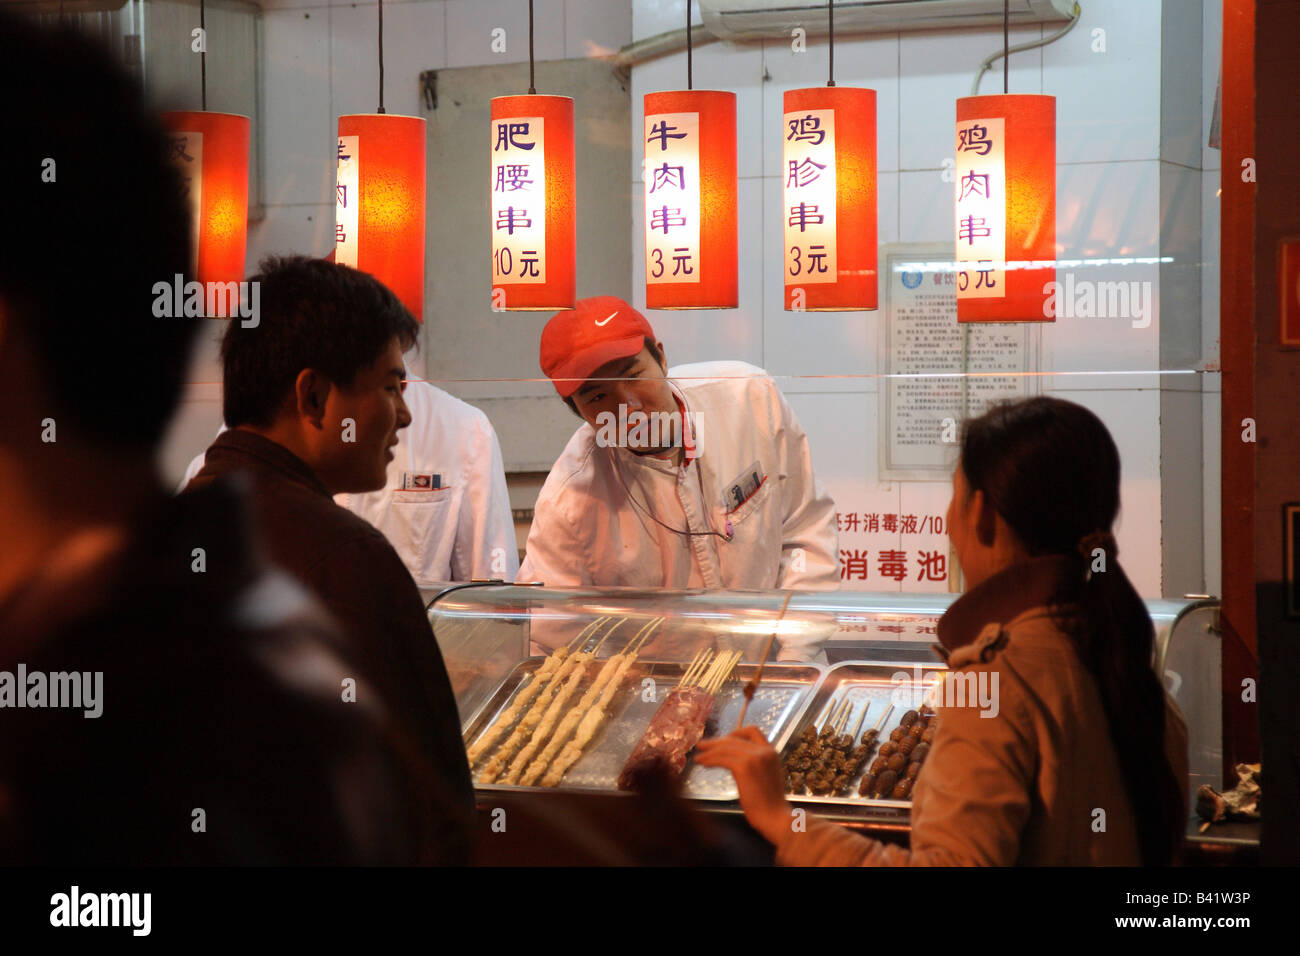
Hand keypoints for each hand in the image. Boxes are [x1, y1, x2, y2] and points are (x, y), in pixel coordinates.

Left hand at [694, 726, 792, 844]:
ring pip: (725, 748)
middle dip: (716, 742)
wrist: (775, 817)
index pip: (752, 730)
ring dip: (709, 752)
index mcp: (771, 752)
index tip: (723, 741)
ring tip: (698, 757)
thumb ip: (755, 764)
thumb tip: (733, 760)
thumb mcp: (766, 776)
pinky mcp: (744, 767)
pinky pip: (722, 759)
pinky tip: (703, 764)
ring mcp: (754, 758)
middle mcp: (764, 751)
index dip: (735, 733)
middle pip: (734, 739)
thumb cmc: (769, 804)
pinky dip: (710, 760)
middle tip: (702, 746)